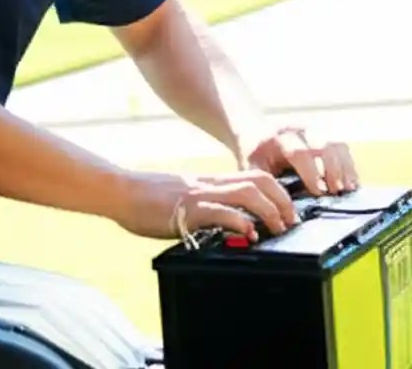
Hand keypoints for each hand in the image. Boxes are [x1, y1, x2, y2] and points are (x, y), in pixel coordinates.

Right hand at [111, 169, 299, 241]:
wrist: (121, 191)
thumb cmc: (147, 198)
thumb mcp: (185, 198)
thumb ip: (207, 207)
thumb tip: (227, 224)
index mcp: (211, 181)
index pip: (255, 177)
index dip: (279, 192)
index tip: (288, 211)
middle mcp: (210, 184)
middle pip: (260, 181)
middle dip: (282, 201)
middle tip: (290, 222)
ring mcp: (200, 194)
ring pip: (248, 193)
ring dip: (270, 210)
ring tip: (278, 228)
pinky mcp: (188, 209)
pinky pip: (221, 212)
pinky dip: (241, 222)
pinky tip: (248, 234)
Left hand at [245, 127, 359, 196]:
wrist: (255, 131)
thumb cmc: (254, 155)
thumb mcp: (252, 168)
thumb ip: (266, 185)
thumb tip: (280, 211)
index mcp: (279, 138)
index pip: (299, 152)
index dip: (312, 173)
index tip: (319, 193)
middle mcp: (299, 130)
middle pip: (324, 144)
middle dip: (333, 170)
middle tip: (338, 192)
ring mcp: (313, 130)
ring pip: (336, 144)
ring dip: (345, 167)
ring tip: (349, 189)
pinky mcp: (323, 134)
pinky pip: (341, 146)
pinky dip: (349, 164)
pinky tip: (352, 181)